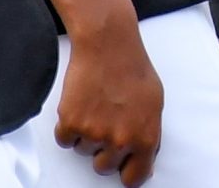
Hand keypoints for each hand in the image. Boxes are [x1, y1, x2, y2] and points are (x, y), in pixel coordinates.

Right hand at [53, 14, 163, 183]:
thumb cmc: (132, 68)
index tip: (120, 166)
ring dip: (85, 134)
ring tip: (93, 107)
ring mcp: (94, 133)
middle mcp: (120, 141)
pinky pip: (64, 139)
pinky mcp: (71, 121)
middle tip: (103, 126)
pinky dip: (67, 127)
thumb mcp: (155, 105)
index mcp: (145, 139)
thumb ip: (150, 135)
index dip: (125, 172)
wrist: (107, 44)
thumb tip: (145, 160)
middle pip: (103, 167)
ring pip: (83, 151)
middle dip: (102, 151)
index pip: (133, 178)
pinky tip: (78, 107)